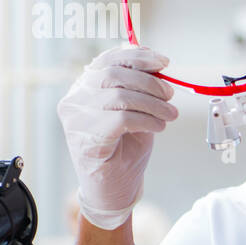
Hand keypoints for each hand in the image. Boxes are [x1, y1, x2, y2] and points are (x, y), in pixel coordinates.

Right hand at [56, 45, 178, 229]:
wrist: (113, 187)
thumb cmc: (124, 148)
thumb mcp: (136, 109)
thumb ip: (139, 86)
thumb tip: (157, 63)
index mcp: (84, 88)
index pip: (107, 60)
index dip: (137, 57)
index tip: (164, 62)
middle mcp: (74, 100)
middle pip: (113, 74)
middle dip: (149, 82)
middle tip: (170, 95)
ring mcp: (77, 120)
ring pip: (119, 95)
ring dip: (153, 104)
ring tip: (169, 115)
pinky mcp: (87, 138)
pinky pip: (122, 118)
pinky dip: (147, 120)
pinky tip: (158, 128)